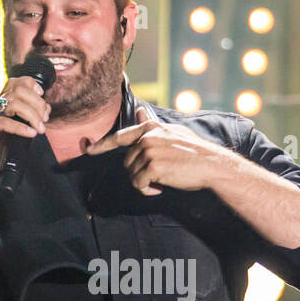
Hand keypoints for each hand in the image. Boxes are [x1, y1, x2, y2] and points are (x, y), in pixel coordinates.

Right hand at [0, 76, 53, 183]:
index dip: (32, 87)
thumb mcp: (16, 137)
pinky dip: (20, 127)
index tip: (43, 102)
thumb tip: (45, 114)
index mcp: (1, 106)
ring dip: (32, 114)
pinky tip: (31, 134)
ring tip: (40, 129)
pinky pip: (4, 122)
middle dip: (37, 103)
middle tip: (44, 120)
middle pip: (18, 90)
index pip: (16, 83)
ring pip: (13, 103)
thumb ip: (27, 124)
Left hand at [83, 108, 235, 195]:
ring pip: (132, 175)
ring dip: (145, 182)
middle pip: (127, 162)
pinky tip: (162, 188)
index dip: (102, 145)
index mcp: (150, 127)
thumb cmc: (194, 151)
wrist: (211, 165)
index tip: (88, 150)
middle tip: (160, 174)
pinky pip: (139, 185)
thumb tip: (138, 110)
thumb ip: (151, 123)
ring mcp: (149, 151)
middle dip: (140, 171)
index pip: (120, 136)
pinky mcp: (153, 167)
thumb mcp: (172, 131)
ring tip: (164, 179)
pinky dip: (148, 190)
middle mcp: (146, 137)